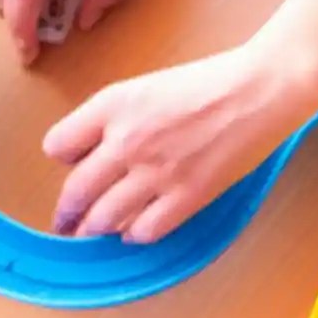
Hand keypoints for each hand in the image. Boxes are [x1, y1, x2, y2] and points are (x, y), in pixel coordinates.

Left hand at [42, 44, 317, 242]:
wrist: (261, 89)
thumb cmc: (210, 82)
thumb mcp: (148, 86)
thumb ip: (116, 118)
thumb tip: (97, 155)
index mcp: (113, 104)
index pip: (57, 146)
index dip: (64, 159)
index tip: (72, 168)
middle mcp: (127, 139)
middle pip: (74, 191)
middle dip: (67, 214)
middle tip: (65, 224)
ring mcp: (156, 171)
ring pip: (103, 219)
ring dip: (95, 230)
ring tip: (94, 234)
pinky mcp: (187, 195)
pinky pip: (145, 230)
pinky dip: (135, 235)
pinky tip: (137, 230)